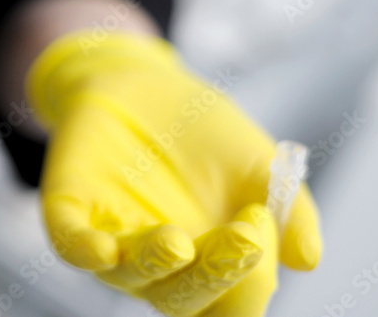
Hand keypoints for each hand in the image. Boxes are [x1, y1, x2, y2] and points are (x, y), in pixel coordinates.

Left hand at [27, 31, 320, 315]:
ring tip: (179, 242)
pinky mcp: (70, 207)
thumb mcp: (259, 166)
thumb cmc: (205, 135)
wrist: (145, 83)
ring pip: (129, 276)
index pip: (229, 304)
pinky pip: (70, 242)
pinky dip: (84, 250)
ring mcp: (112, 237)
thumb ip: (289, 211)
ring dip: (154, 264)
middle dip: (213, 275)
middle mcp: (158, 265)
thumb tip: (307, 260)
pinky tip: (102, 250)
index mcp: (208, 265)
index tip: (264, 226)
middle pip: (180, 300)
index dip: (249, 282)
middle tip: (242, 238)